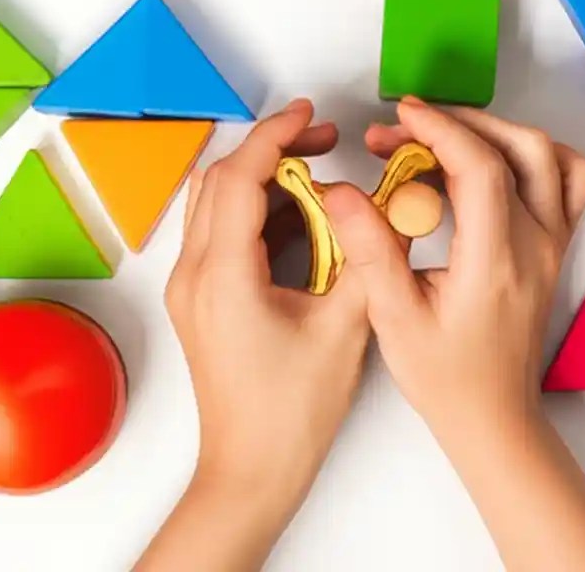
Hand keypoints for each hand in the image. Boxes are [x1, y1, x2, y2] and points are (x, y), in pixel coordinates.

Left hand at [140, 99, 369, 570]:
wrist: (250, 470)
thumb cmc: (291, 413)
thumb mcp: (345, 328)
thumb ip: (369, 259)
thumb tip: (393, 208)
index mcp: (222, 275)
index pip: (239, 177)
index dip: (275, 135)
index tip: (309, 114)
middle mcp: (193, 274)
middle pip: (221, 181)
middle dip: (271, 151)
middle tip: (324, 143)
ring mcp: (191, 289)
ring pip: (217, 205)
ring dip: (263, 180)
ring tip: (320, 176)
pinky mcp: (201, 302)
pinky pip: (221, 234)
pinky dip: (257, 213)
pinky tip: (304, 220)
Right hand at [325, 99, 584, 571]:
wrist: (493, 415)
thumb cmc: (444, 375)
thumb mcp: (393, 318)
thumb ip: (371, 249)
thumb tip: (341, 191)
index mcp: (497, 261)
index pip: (481, 168)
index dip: (441, 129)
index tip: (401, 116)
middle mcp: (538, 245)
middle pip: (519, 148)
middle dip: (458, 124)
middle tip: (403, 132)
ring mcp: (555, 243)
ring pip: (548, 156)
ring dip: (497, 132)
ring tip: (445, 137)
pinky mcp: (558, 246)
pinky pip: (567, 179)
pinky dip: (534, 154)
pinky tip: (491, 160)